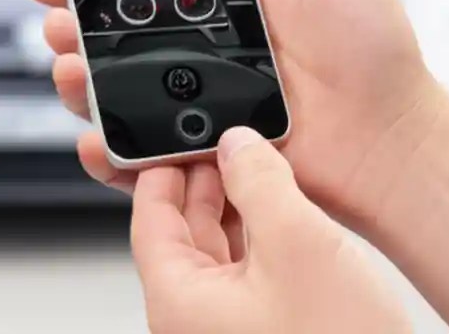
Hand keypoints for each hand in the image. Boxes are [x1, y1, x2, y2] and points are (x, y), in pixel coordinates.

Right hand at [25, 0, 444, 218]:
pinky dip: (105, 141)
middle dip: (74, 15)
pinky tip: (91, 130)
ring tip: (67, 60)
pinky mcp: (197, 144)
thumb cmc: (377, 54)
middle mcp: (206, 44)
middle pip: (120, 26)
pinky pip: (138, 142)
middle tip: (53, 10)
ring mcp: (197, 97)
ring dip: (78, 70)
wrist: (389, 144)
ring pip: (116, 82)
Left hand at [133, 127, 408, 333]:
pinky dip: (258, 243)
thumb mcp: (300, 246)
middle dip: (204, 183)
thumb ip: (261, 183)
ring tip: (262, 169)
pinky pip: (246, 280)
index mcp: (177, 301)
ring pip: (216, 256)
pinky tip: (285, 217)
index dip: (163, 168)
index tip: (181, 133)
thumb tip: (236, 145)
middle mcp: (191, 323)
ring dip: (235, 210)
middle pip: (180, 235)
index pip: (148, 218)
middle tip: (230, 141)